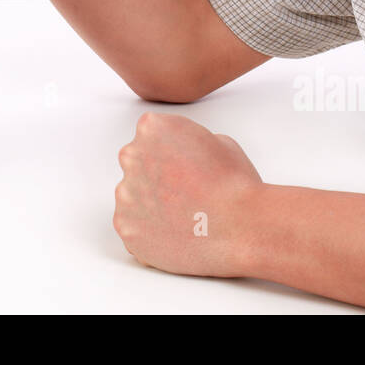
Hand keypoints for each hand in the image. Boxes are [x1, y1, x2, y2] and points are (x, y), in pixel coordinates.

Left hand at [113, 112, 263, 277]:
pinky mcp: (127, 229)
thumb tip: (184, 155)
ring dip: (151, 205)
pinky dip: (149, 233)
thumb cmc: (235, 186)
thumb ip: (188, 142)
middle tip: (186, 194)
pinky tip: (175, 235)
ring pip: (133, 198)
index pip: (151, 135)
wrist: (239, 229)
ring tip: (184, 219)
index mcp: (152, 129)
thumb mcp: (219, 141)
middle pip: (138, 164)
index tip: (186, 166)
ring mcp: (125, 195)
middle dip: (157, 176)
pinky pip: (133, 227)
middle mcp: (131, 157)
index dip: (172, 152)